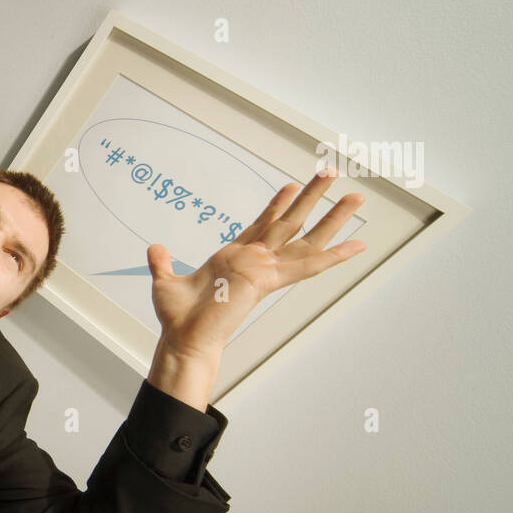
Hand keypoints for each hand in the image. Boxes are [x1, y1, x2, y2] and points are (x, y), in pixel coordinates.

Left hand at [148, 168, 366, 358]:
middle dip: (311, 198)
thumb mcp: (165, 282)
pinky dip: (333, 256)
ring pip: (306, 237)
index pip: (261, 224)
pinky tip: (357, 245)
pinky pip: (307, 266)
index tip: (291, 185)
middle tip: (331, 173)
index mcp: (234, 257)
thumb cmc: (179, 318)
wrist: (183, 339)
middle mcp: (254, 261)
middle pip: (290, 222)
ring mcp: (264, 270)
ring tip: (356, 196)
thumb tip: (155, 250)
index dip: (276, 204)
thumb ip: (163, 262)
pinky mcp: (268, 281)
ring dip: (332, 217)